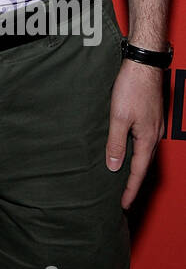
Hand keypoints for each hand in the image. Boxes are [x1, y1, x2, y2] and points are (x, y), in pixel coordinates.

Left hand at [105, 59, 164, 209]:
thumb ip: (116, 143)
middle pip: (144, 165)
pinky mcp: (150, 117)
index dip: (130, 189)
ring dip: (135, 167)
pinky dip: (136, 152)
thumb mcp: (118, 118)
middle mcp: (154, 135)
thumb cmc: (131, 88)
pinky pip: (143, 141)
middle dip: (134, 182)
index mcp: (147, 139)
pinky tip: (128, 150)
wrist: (143, 64)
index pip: (138, 172)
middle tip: (123, 197)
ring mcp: (154, 125)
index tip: (123, 204)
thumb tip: (114, 167)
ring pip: (144, 153)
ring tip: (123, 178)